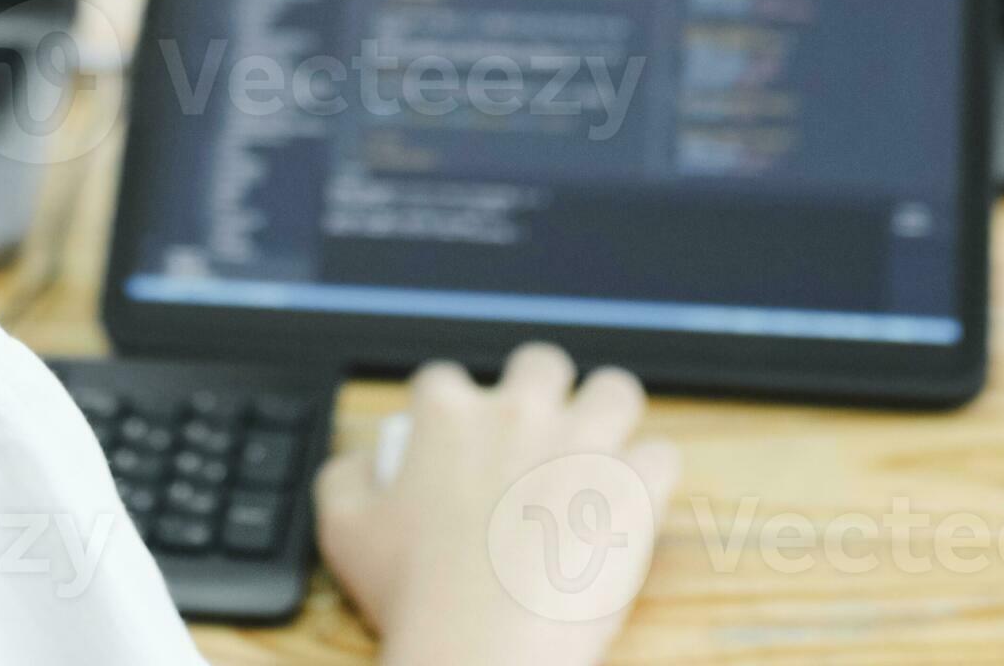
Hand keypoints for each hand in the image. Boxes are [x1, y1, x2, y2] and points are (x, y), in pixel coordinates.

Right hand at [313, 343, 680, 665]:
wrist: (482, 649)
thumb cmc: (415, 597)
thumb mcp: (342, 530)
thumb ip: (346, 476)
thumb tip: (367, 461)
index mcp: (448, 414)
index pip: (446, 381)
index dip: (450, 412)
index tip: (456, 446)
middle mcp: (519, 412)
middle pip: (541, 365)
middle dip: (540, 392)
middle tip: (536, 439)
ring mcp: (583, 443)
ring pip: (615, 390)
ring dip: (608, 417)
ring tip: (598, 454)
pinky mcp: (635, 486)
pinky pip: (661, 456)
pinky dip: (648, 479)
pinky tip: (629, 507)